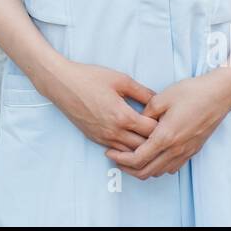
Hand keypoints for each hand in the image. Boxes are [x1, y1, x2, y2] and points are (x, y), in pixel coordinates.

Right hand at [40, 60, 159, 152]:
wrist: (62, 84)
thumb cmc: (90, 78)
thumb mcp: (121, 79)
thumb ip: (143, 92)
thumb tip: (159, 101)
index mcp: (123, 116)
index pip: (153, 131)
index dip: (163, 126)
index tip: (168, 119)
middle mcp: (114, 132)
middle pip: (144, 146)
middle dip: (156, 140)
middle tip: (163, 130)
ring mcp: (104, 138)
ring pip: (131, 152)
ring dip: (142, 146)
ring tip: (151, 137)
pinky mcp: (95, 139)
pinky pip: (117, 150)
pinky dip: (128, 148)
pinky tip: (133, 139)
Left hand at [104, 70, 230, 179]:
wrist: (219, 95)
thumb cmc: (192, 93)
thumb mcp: (162, 98)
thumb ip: (145, 113)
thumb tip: (136, 122)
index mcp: (166, 137)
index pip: (138, 159)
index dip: (121, 159)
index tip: (110, 153)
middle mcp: (176, 149)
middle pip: (147, 171)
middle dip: (128, 168)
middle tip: (116, 159)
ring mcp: (186, 152)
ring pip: (160, 172)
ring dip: (143, 169)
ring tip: (132, 157)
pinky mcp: (193, 150)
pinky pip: (172, 167)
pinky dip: (158, 166)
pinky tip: (153, 155)